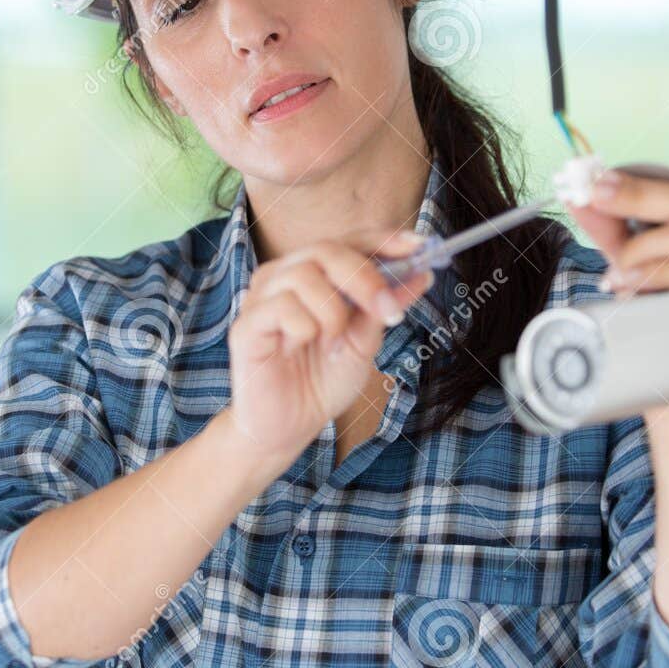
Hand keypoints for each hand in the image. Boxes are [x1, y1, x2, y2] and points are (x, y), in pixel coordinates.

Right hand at [225, 228, 432, 463]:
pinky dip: (304, 331)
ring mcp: (262, 297)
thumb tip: (422, 274)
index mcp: (314, 274)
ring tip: (331, 347)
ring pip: (306, 277)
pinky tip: (297, 351)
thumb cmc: (322, 380)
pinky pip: (284, 308)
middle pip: (327, 250)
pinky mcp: (246, 324)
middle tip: (389, 311)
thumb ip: (385, 307)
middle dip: (366, 278)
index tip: (419, 246)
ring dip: (333, 316)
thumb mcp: (365, 341)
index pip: (349, 241)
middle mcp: (285, 276)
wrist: (291, 427)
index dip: (383, 240)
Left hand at [570, 167, 668, 367]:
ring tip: (611, 271)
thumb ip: (612, 233)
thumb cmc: (660, 322)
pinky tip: (630, 285)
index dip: (638, 186)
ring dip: (641, 249)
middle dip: (636, 199)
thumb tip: (578, 198)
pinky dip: (658, 275)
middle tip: (595, 199)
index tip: (596, 182)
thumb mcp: (634, 267)